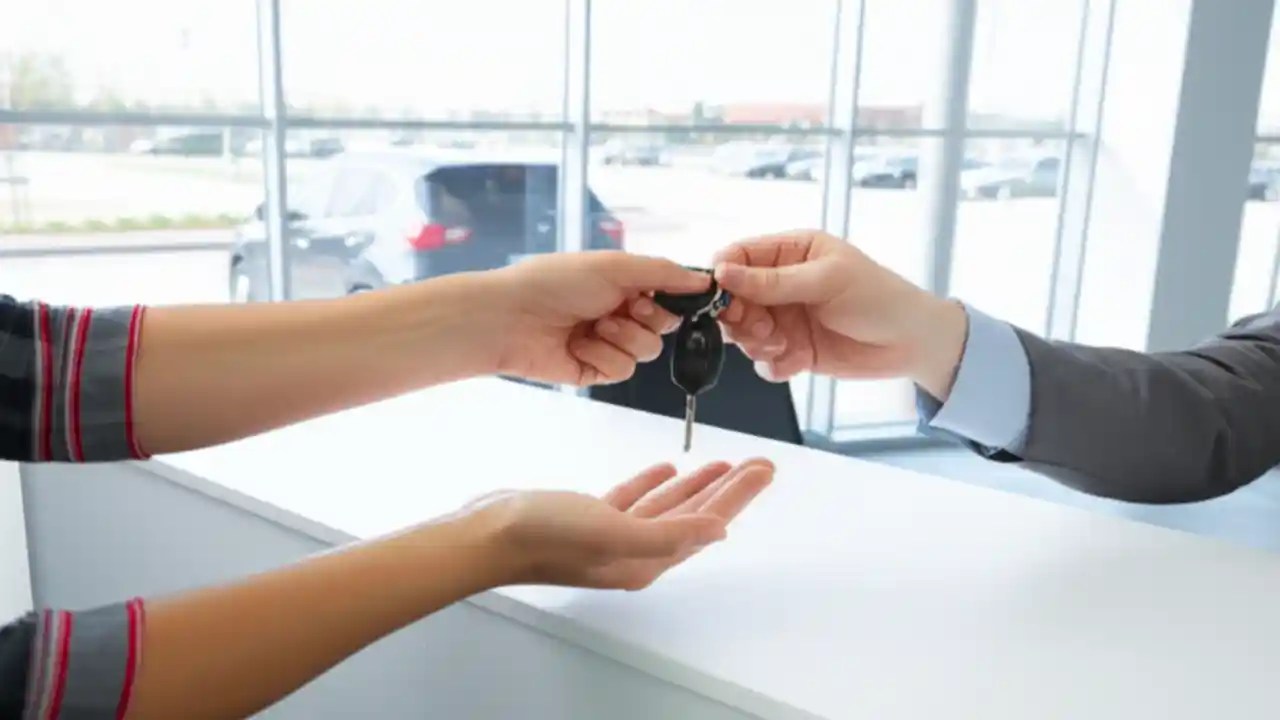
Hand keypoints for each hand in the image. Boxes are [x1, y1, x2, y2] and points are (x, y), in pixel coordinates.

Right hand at [464, 459, 773, 590]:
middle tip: (757, 465)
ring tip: (724, 465)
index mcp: (645, 560)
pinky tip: (666, 468)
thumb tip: (719, 531)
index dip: (737, 497)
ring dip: (696, 485)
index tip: (763, 471)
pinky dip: (652, 483)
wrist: (487, 535)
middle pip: (694, 515)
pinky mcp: (588, 518)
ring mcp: (610, 535)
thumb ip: (668, 533)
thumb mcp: (612, 533)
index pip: (706, 524)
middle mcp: (633, 551)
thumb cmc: (543, 537)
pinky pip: (633, 499)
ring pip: (667, 506)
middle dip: (728, 490)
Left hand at [485, 252, 710, 385]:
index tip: (655, 295)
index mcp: (623, 284)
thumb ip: (663, 273)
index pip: (668, 296)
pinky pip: (622, 370)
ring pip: (647, 352)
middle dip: (646, 319)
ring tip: (593, 326)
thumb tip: (705, 280)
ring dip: (623, 337)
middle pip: (663, 327)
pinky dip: (604, 356)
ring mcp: (606, 343)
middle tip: (621, 308)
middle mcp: (618, 312)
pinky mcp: (594, 370)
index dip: (670, 299)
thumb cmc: (557, 282)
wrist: (511, 318)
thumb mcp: (616, 266)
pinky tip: (579, 345)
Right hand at [712, 231, 968, 398]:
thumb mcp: (826, 280)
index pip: (738, 256)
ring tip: (783, 345)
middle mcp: (781, 285)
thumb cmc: (878, 298)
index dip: (724, 275)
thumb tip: (724, 272)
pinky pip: (763, 361)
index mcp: (791, 252)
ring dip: (756, 344)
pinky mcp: (791, 350)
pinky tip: (796, 361)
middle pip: (733, 299)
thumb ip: (773, 280)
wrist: (912, 343)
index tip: (723, 296)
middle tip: (759, 328)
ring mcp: (785, 319)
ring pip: (743, 333)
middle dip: (739, 317)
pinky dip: (773, 365)